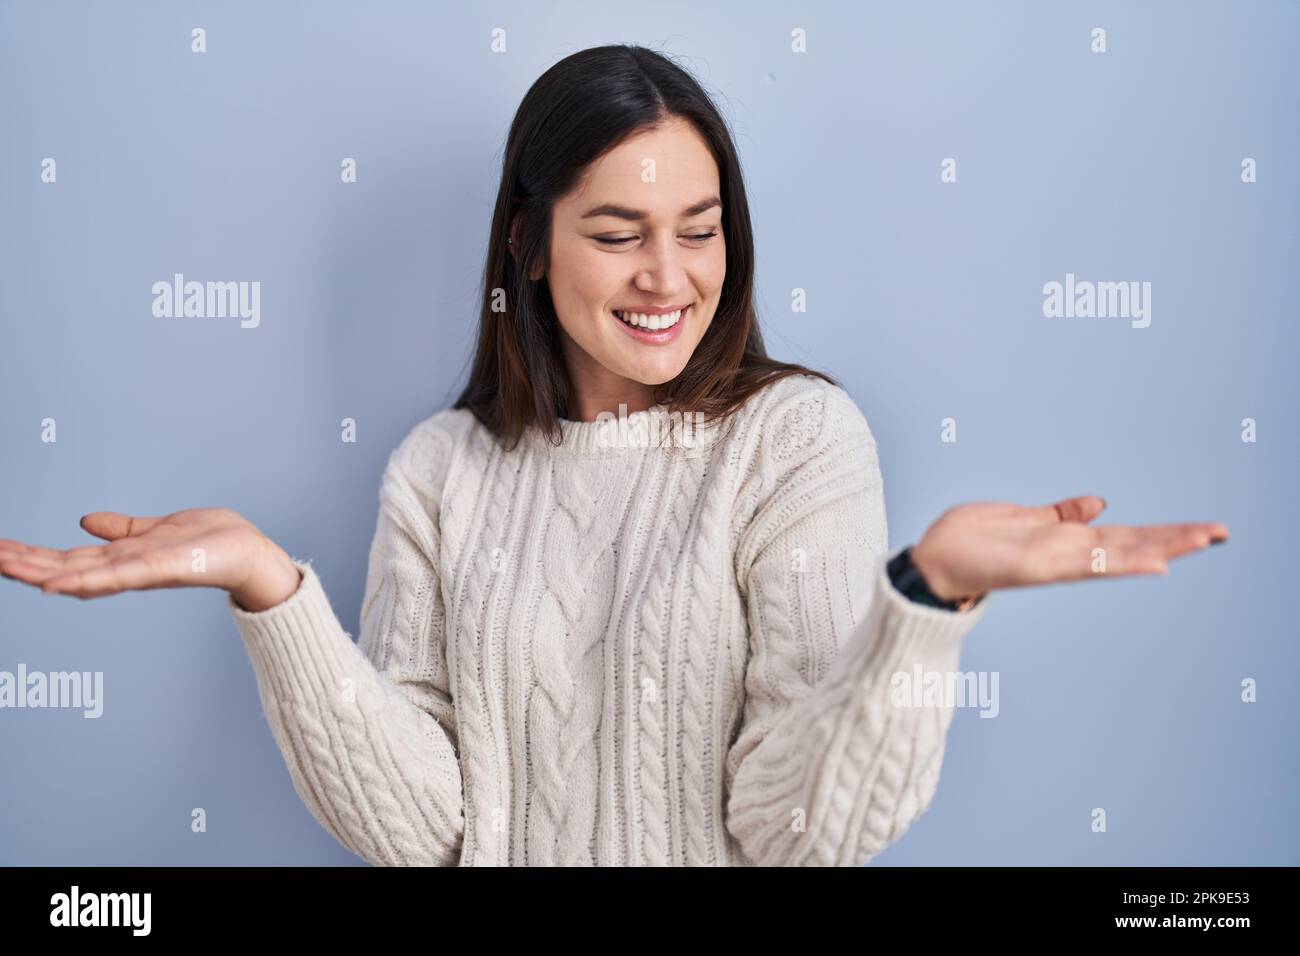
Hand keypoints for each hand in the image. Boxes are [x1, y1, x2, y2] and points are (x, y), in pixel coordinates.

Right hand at [0, 508, 301, 610]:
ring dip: (40, 573)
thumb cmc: (209, 542)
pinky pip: (114, 578)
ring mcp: (139, 572)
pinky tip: (53, 586)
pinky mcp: (159, 570)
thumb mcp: (155, 529)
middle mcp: (124, 569)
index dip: (30, 556)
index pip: (65, 559)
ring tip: (4, 566)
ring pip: (79, 575)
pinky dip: (83, 582)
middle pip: (63, 569)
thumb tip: (85, 521)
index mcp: (121, 558)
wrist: (248, 553)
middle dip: (22, 565)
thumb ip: (121, 529)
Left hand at [910, 495, 1228, 602]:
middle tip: (1222, 532)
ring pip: (1119, 554)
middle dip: (1176, 539)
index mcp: (1067, 541)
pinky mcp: (1039, 566)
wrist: (934, 560)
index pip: (1126, 535)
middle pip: (1133, 544)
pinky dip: (1120, 563)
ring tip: (1201, 541)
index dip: (1165, 532)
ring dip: (1161, 548)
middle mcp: (1068, 554)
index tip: (1205, 528)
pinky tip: (1152, 564)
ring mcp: (1057, 562)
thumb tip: (1098, 502)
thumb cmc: (973, 541)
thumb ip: (1062, 514)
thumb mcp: (1023, 517)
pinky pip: (1085, 564)